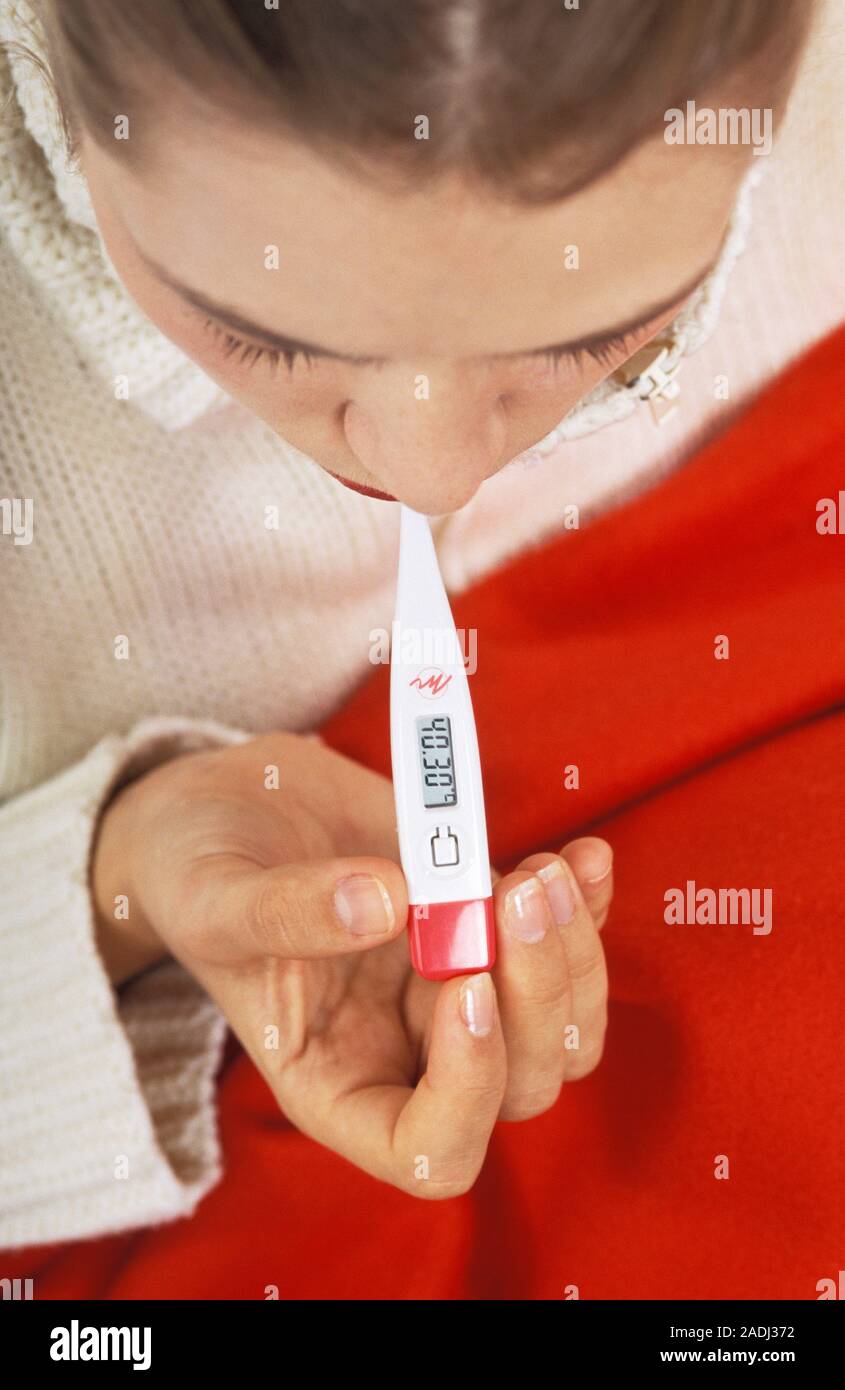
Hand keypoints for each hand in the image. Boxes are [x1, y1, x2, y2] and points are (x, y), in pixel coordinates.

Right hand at [92, 732, 610, 1196]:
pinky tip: (583, 857)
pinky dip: (589, 908)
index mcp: (337, 1084)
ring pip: (562, 1029)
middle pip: (521, 1084)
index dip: (469, 1090)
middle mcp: (407, 1050)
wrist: (224, 808)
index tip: (464, 987)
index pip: (429, 1152)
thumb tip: (383, 902)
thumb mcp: (213, 899)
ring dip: (573, 955)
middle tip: (516, 894)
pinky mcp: (483, 928)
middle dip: (539, 996)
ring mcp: (452, 990)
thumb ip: (285, 912)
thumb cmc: (197, 875)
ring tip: (542, 872)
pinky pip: (566, 948)